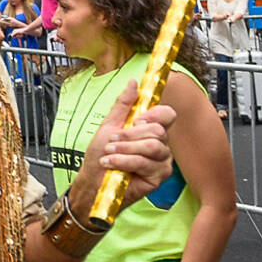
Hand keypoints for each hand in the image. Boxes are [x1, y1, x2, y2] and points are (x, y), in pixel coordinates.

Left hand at [76, 79, 175, 211]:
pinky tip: (112, 163)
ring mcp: (162, 162)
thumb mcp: (109, 125)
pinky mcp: (159, 177)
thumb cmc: (101, 154)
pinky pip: (145, 163)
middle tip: (113, 141)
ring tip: (109, 153)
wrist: (93, 179)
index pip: (167, 115)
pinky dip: (124, 161)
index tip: (136, 119)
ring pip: (152, 146)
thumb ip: (123, 104)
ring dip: (125, 148)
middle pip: (158, 131)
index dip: (154, 115)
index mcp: (151, 130)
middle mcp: (161, 145)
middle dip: (130, 135)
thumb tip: (134, 82)